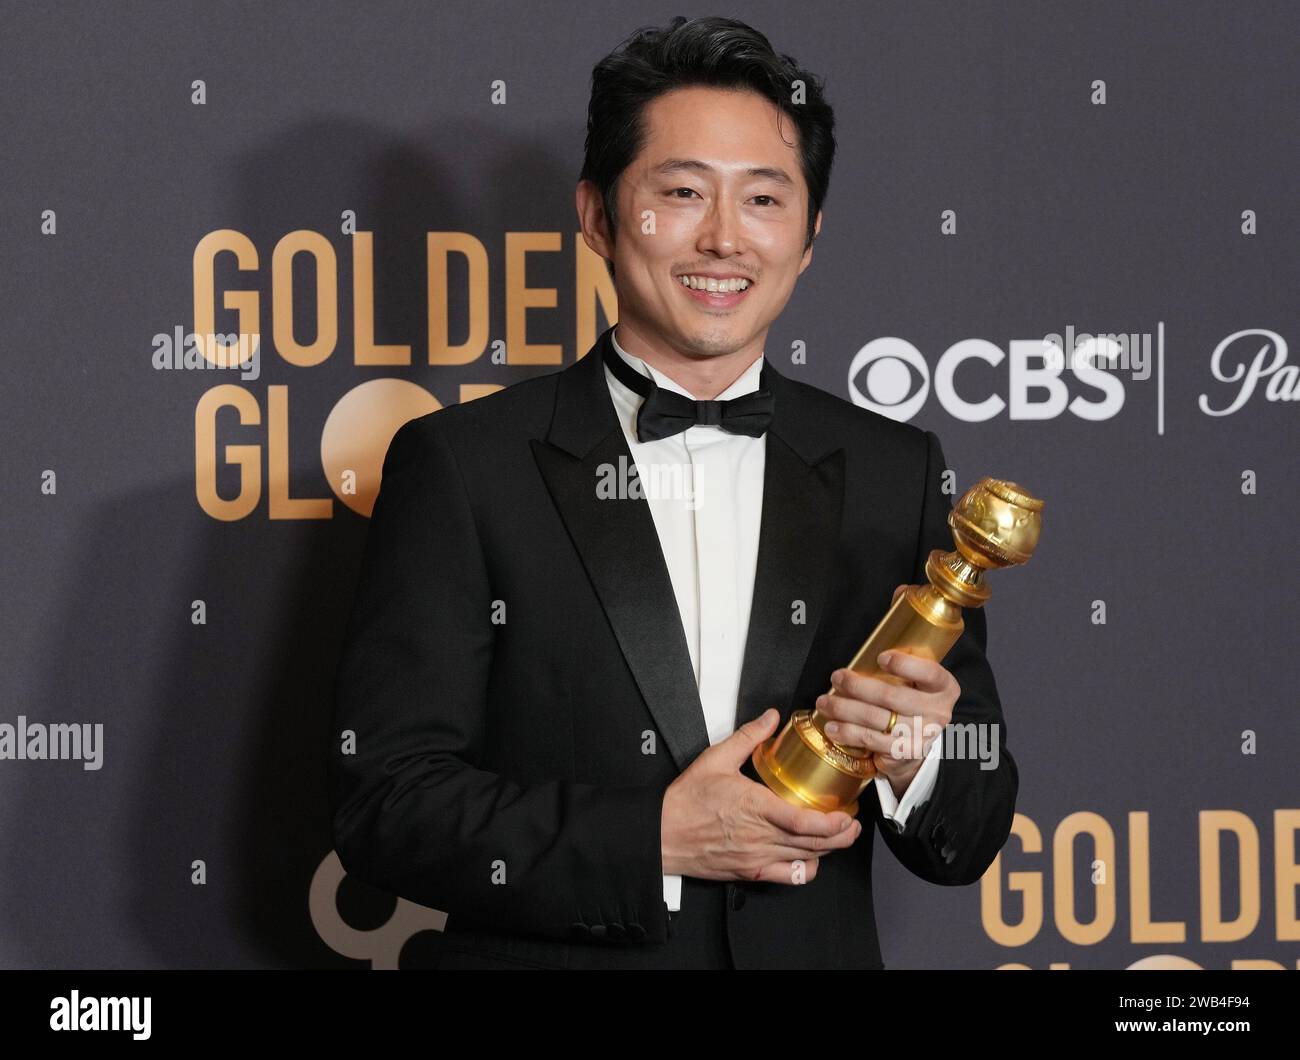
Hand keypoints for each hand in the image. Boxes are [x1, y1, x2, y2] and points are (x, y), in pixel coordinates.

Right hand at [661, 708, 862, 885]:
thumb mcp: (716, 758)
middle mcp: (759, 836)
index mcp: (755, 807)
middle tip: (853, 823)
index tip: (847, 815)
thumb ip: (748, 737)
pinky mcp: (750, 871)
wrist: (662, 833)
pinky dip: (805, 870)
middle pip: (813, 844)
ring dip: (829, 850)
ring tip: (840, 836)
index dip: (833, 824)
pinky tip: (811, 859)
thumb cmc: (685, 801)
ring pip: (805, 859)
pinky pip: (786, 877)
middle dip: (841, 836)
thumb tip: (770, 718)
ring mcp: (756, 857)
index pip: (804, 823)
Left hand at [816, 584, 959, 796]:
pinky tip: (833, 727)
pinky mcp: (905, 756)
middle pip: (894, 697)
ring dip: (846, 711)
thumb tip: (902, 590)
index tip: (881, 655)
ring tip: (824, 702)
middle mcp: (938, 713)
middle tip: (835, 677)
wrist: (919, 740)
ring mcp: (922, 737)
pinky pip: (873, 744)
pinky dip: (850, 735)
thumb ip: (909, 631)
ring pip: (879, 721)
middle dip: (859, 686)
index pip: (931, 673)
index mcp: (944, 687)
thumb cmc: (912, 694)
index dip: (907, 664)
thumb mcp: (917, 666)